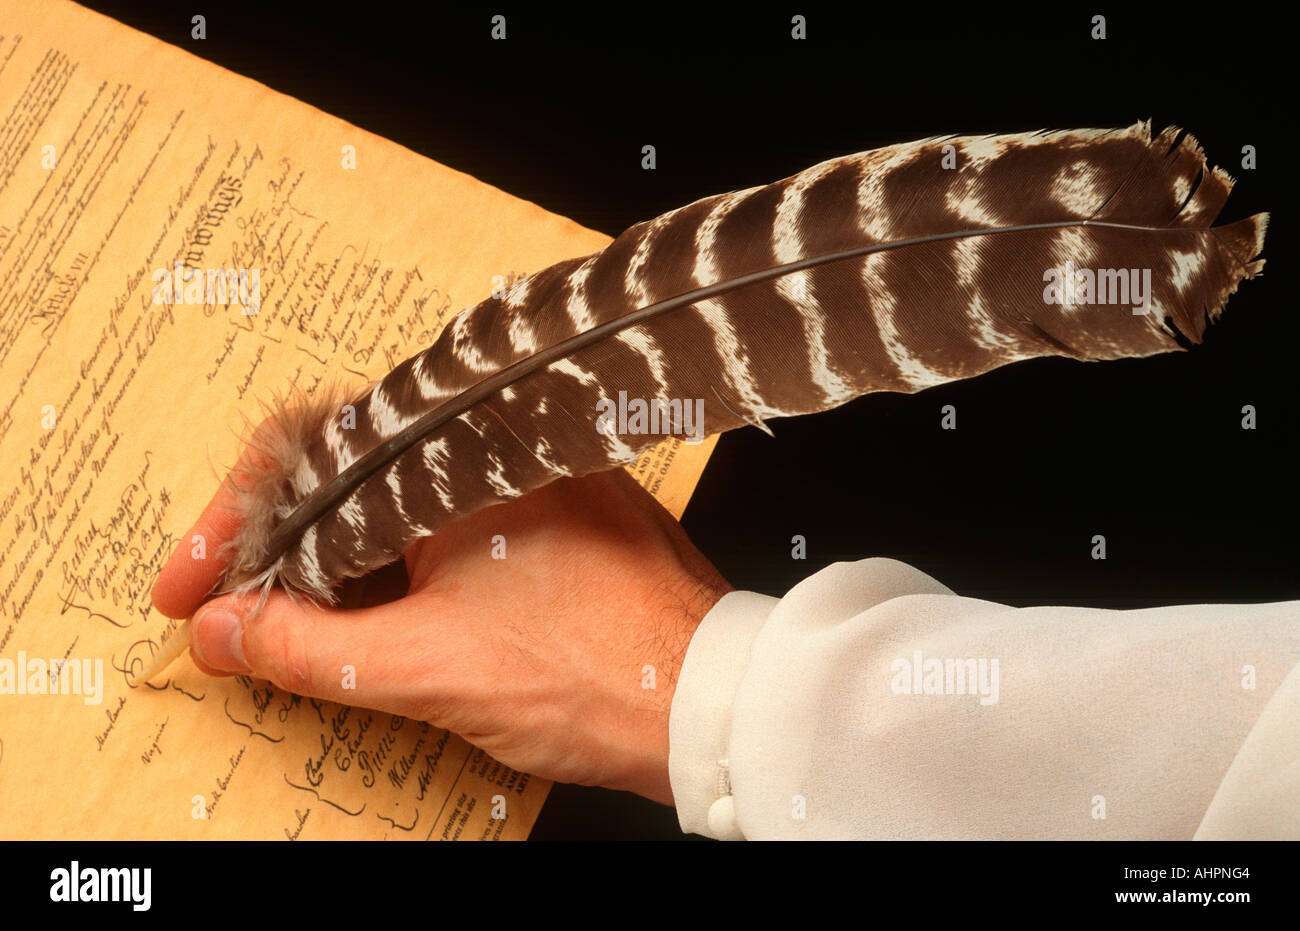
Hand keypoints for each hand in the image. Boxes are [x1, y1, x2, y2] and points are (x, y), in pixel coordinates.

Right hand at [150, 467, 731, 804]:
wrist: (707, 700)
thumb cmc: (592, 672)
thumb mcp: (426, 669)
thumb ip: (305, 648)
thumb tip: (220, 631)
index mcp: (458, 452)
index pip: (304, 455)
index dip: (228, 526)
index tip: (190, 593)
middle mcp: (490, 444)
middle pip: (343, 475)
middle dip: (272, 546)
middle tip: (223, 612)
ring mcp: (522, 474)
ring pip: (392, 502)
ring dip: (330, 561)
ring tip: (282, 626)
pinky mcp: (544, 510)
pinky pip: (442, 521)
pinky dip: (391, 565)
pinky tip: (364, 617)